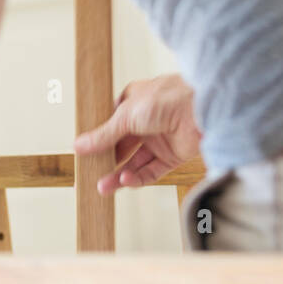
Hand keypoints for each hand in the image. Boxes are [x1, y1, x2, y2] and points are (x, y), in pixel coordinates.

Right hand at [73, 75, 201, 193]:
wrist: (202, 108)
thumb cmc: (167, 98)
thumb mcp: (125, 115)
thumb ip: (103, 135)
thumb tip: (80, 145)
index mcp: (134, 105)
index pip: (112, 126)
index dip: (99, 140)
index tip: (84, 154)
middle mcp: (147, 123)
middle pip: (122, 148)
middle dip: (107, 162)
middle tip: (91, 174)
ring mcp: (160, 140)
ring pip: (134, 162)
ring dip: (118, 175)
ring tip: (103, 186)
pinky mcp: (173, 156)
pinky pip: (151, 171)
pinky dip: (138, 177)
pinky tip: (125, 180)